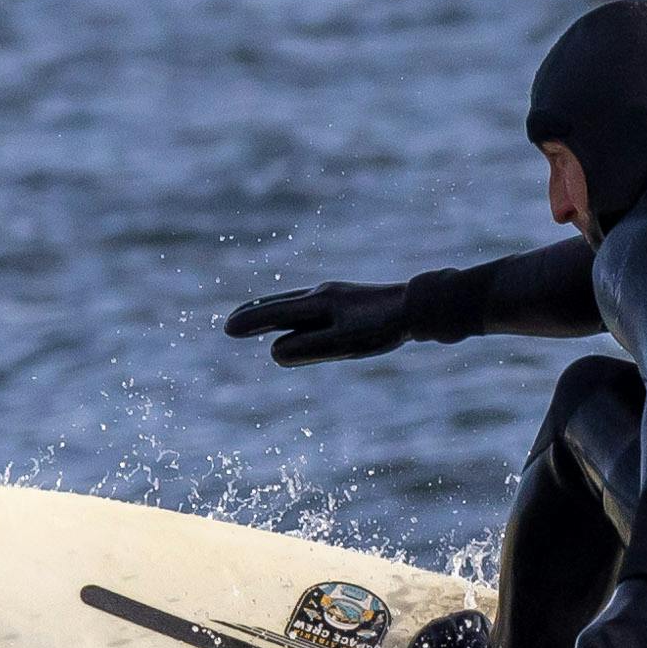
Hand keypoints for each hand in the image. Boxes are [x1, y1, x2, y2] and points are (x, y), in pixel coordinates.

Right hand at [224, 280, 418, 366]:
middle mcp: (322, 294)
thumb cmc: (382, 327)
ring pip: (294, 304)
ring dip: (271, 312)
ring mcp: (335, 296)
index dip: (251, 322)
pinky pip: (309, 308)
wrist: (418, 306)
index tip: (228, 329)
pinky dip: (292, 313)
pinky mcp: (347, 302)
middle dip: (255, 314)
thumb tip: (275, 353)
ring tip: (257, 319)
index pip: (275, 313)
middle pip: (280, 304)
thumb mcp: (344, 342)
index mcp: (318, 303)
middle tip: (232, 323)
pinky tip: (299, 320)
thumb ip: (309, 348)